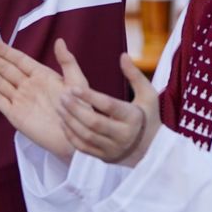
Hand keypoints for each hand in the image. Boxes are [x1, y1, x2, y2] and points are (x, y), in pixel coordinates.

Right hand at [0, 37, 84, 160]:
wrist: (76, 139)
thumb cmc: (80, 110)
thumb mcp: (77, 82)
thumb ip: (68, 62)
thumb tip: (60, 41)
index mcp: (42, 76)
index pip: (19, 60)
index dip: (5, 51)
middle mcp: (28, 86)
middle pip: (4, 69)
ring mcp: (20, 100)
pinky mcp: (15, 115)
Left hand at [57, 44, 161, 167]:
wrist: (152, 150)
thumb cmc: (148, 116)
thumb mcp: (148, 95)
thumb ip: (134, 75)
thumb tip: (123, 55)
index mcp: (133, 118)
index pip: (109, 106)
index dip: (90, 97)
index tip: (73, 87)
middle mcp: (123, 136)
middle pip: (94, 123)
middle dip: (75, 109)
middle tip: (61, 96)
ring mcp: (113, 149)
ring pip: (86, 136)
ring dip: (69, 121)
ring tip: (59, 106)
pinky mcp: (105, 157)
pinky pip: (83, 148)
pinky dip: (71, 135)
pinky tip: (63, 121)